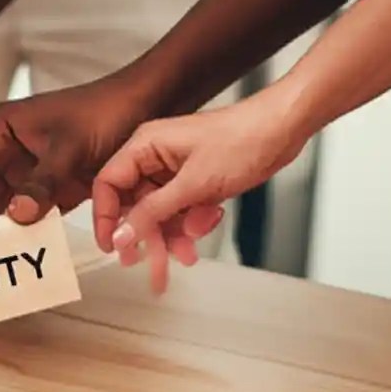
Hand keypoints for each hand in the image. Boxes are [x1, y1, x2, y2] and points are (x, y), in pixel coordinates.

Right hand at [0, 74, 157, 232]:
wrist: (147, 106)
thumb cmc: (104, 110)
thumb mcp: (69, 146)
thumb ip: (42, 182)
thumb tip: (16, 215)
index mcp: (1, 129)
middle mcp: (10, 151)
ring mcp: (31, 171)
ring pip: (5, 209)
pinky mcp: (53, 188)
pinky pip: (32, 214)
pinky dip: (26, 233)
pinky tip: (16, 254)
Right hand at [92, 92, 306, 292]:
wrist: (284, 128)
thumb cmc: (243, 139)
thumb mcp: (193, 184)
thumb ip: (153, 212)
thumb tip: (122, 235)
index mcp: (145, 146)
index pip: (108, 185)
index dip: (106, 217)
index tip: (112, 245)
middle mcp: (155, 157)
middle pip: (135, 204)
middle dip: (144, 235)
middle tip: (144, 263)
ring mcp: (176, 169)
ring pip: (160, 212)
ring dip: (171, 235)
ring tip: (183, 256)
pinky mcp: (195, 179)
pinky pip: (181, 210)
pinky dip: (190, 225)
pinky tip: (202, 231)